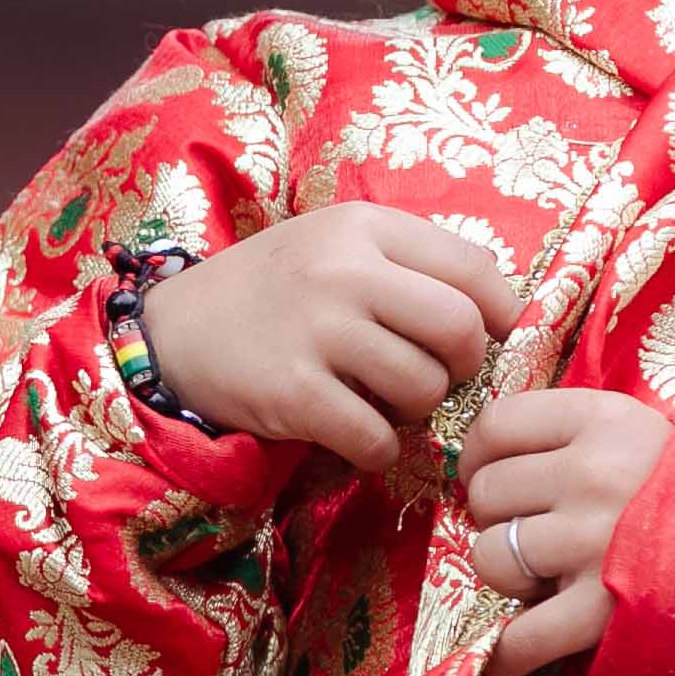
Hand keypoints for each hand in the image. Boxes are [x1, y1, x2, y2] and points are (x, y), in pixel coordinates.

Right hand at [130, 204, 526, 473]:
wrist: (174, 331)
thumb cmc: (274, 290)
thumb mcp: (337, 244)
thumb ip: (409, 262)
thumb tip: (499, 309)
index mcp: (363, 226)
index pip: (473, 269)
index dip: (497, 313)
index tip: (485, 335)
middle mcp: (343, 271)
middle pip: (459, 330)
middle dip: (463, 366)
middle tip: (435, 374)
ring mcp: (317, 332)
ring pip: (423, 387)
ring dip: (416, 409)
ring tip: (383, 399)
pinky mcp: (292, 393)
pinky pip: (376, 437)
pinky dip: (378, 448)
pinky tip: (356, 433)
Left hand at [454, 387, 673, 675]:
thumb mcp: (638, 429)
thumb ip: (569, 431)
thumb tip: (483, 455)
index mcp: (602, 421)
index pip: (497, 425)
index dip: (479, 455)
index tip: (488, 472)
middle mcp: (593, 475)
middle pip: (487, 492)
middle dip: (499, 516)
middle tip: (534, 529)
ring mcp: (593, 544)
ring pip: (492, 556)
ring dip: (510, 572)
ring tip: (547, 574)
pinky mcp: (601, 612)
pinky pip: (523, 636)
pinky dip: (506, 654)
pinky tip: (499, 661)